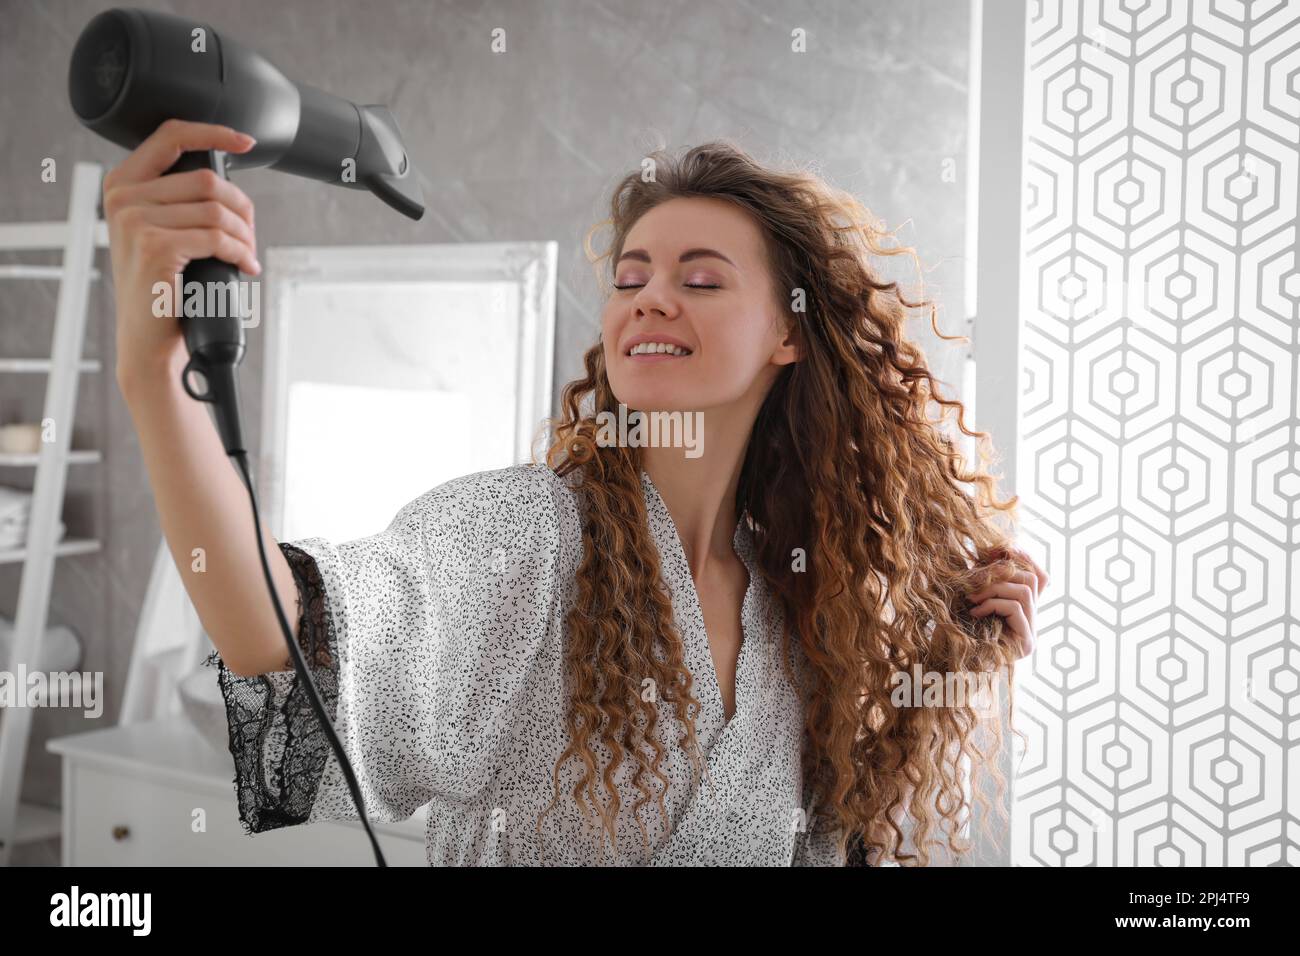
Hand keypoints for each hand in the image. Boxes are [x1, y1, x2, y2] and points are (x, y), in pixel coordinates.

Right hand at [103, 118, 259, 388]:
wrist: (147, 338)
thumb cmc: (161, 286)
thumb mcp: (158, 231)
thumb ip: (177, 200)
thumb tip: (227, 184)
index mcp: (122, 184)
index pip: (171, 136)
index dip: (214, 133)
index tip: (245, 141)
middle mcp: (123, 197)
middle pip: (207, 180)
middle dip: (241, 209)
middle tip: (250, 236)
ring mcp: (136, 221)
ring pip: (217, 211)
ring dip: (245, 236)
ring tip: (248, 254)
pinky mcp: (156, 247)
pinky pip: (218, 238)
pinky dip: (241, 253)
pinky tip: (245, 267)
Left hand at [965, 546, 1047, 658]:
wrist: (943, 661)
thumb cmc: (954, 626)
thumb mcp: (972, 593)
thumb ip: (986, 576)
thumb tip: (996, 549)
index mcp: (1023, 608)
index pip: (1040, 576)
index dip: (1025, 558)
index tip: (1000, 550)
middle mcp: (1032, 621)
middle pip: (1034, 579)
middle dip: (1003, 572)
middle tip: (974, 579)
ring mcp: (1031, 634)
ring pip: (1025, 591)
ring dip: (995, 588)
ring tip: (972, 598)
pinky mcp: (1026, 645)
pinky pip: (1016, 608)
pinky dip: (993, 604)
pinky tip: (975, 613)